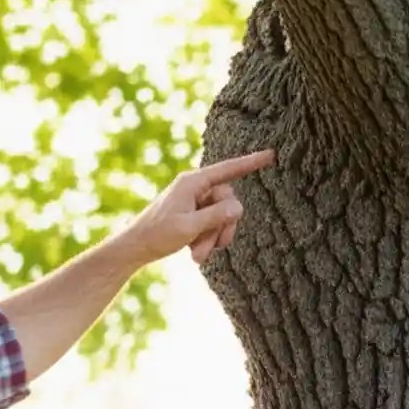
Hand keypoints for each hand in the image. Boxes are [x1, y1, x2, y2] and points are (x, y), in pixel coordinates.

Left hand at [112, 150, 274, 266]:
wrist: (136, 247)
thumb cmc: (158, 234)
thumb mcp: (189, 227)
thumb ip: (216, 216)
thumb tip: (239, 206)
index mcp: (192, 182)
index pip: (228, 169)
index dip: (251, 162)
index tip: (272, 154)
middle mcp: (195, 188)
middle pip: (229, 202)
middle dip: (222, 228)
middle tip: (207, 248)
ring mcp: (196, 201)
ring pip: (223, 217)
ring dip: (214, 238)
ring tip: (197, 254)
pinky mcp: (195, 214)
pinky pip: (214, 225)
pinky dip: (208, 240)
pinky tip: (195, 253)